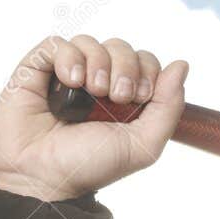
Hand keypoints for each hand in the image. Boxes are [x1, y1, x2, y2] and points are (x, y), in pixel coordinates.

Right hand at [0, 35, 186, 201]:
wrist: (43, 176)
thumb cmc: (90, 165)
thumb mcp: (144, 144)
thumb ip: (168, 106)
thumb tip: (181, 65)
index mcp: (126, 97)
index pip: (146, 61)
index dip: (149, 71)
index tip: (139, 98)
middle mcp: (98, 81)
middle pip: (122, 47)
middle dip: (126, 67)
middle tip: (117, 96)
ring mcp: (68, 74)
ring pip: (91, 42)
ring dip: (99, 62)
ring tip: (93, 91)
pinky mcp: (37, 70)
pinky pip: (57, 43)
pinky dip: (69, 57)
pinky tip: (71, 81)